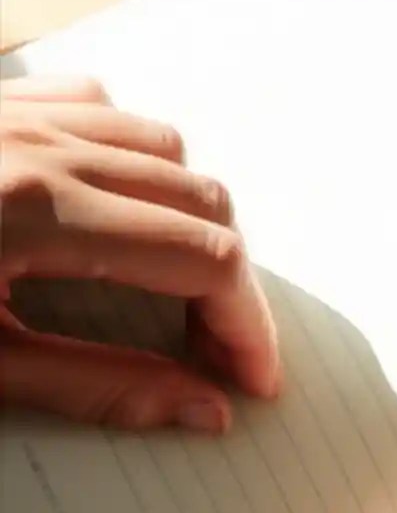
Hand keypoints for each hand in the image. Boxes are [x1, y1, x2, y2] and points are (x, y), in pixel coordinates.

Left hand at [0, 76, 280, 432]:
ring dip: (191, 215)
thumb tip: (204, 409)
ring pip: (166, 147)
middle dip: (228, 283)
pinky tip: (117, 202)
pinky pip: (103, 109)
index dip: (246, 326)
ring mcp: (22, 116)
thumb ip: (96, 389)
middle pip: (203, 201)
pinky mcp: (3, 103)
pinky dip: (135, 156)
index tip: (254, 378)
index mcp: (38, 212)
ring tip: (171, 278)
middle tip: (210, 350)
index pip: (202, 259)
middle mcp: (43, 149)